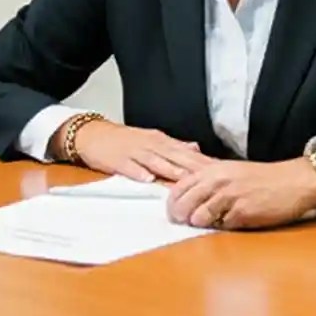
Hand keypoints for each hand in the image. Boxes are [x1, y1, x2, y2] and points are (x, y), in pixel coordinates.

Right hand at [59, 120, 214, 181]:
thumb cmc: (124, 141)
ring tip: (186, 181)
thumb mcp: (152, 140)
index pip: (188, 154)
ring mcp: (135, 152)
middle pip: (177, 158)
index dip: (205, 163)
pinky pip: (129, 167)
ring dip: (171, 171)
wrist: (93, 134)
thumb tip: (196, 149)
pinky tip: (147, 179)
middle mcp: (151, 145)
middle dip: (195, 169)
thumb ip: (173, 147)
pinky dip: (138, 172)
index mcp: (161, 142)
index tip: (222, 172)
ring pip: (156, 162)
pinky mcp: (118, 160)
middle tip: (213, 179)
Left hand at [167, 158, 315, 229]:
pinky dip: (224, 227)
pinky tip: (234, 221)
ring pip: (200, 217)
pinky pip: (222, 226)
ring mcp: (230, 198)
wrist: (293, 181)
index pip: (179, 188)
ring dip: (202, 223)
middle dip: (182, 217)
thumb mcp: (231, 171)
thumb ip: (208, 180)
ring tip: (212, 220)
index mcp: (213, 170)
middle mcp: (219, 182)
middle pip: (184, 205)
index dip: (172, 203)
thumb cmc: (262, 178)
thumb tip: (186, 195)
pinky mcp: (242, 213)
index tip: (173, 212)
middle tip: (186, 222)